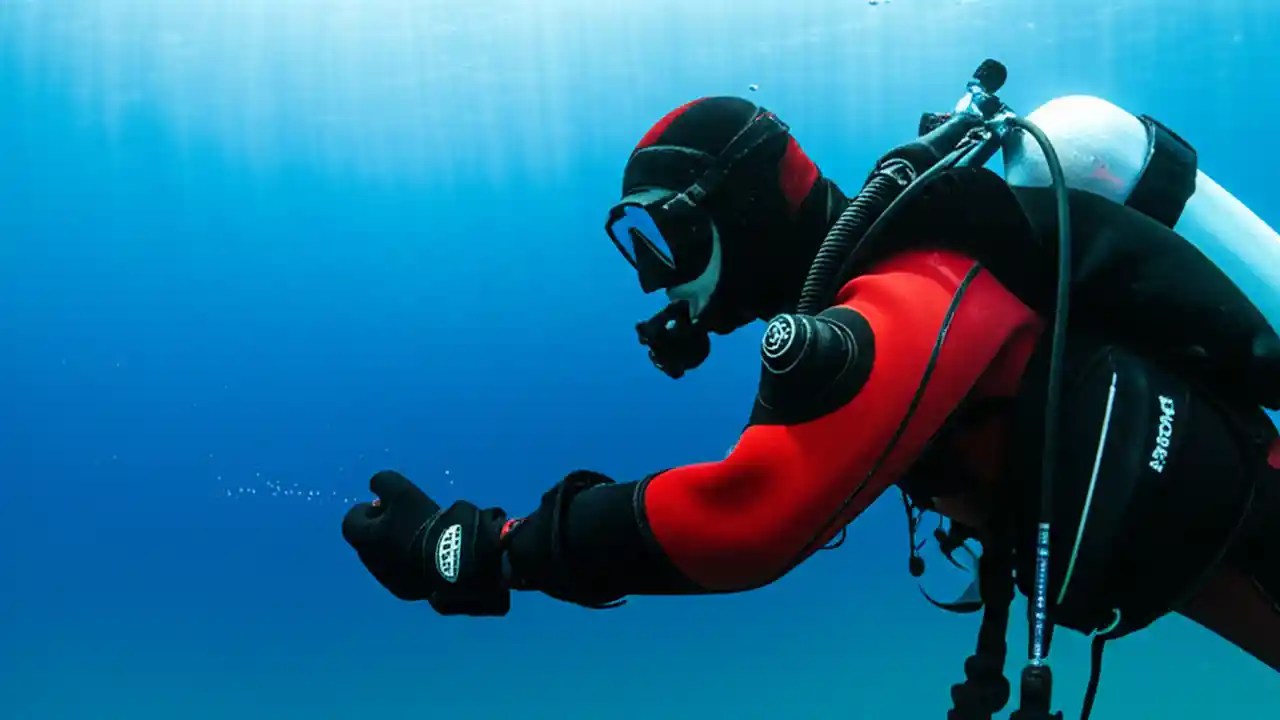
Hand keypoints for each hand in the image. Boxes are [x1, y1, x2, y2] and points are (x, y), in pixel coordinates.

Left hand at [341, 470, 510, 614]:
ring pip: (383, 559)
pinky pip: (401, 573)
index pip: (350, 522)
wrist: (452, 558)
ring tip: (417, 538)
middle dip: (380, 529)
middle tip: (403, 519)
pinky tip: (426, 555)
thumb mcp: (401, 490)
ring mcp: (388, 580)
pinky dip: (407, 564)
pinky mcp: (406, 592)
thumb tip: (375, 486)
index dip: (366, 510)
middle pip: (367, 541)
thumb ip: (383, 482)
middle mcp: (370, 562)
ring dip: (393, 548)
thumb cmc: (421, 521)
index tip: (385, 504)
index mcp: (364, 539)